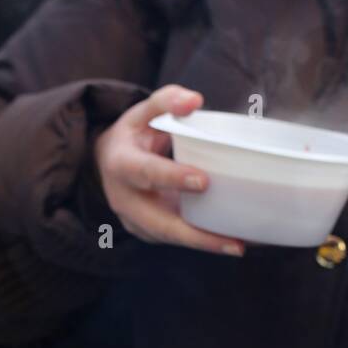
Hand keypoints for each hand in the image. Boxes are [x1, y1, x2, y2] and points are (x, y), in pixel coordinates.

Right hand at [94, 86, 244, 256]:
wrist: (106, 163)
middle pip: (161, 225)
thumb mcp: (142, 112)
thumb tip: (195, 100)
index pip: (147, 173)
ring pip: (172, 238)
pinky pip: (178, 239)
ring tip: (240, 246)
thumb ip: (167, 101)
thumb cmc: (132, 136)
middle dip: (197, 235)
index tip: (204, 181)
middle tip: (234, 241)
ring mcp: (136, 222)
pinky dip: (205, 241)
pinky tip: (234, 242)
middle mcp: (125, 200)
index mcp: (121, 164)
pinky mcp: (149, 233)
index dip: (173, 178)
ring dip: (207, 244)